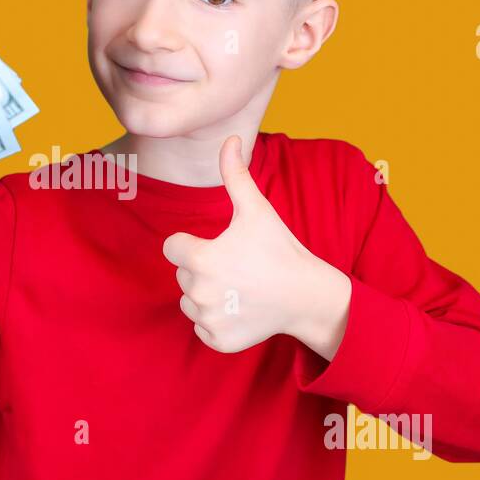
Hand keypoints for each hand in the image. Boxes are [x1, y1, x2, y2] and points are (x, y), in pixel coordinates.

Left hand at [162, 135, 350, 356]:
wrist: (307, 296)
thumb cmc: (279, 249)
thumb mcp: (256, 210)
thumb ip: (235, 175)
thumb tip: (230, 138)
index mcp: (202, 259)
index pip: (172, 247)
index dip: (192, 243)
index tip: (220, 246)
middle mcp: (200, 292)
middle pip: (183, 274)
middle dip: (203, 268)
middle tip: (237, 267)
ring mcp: (208, 320)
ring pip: (189, 302)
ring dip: (207, 295)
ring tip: (239, 287)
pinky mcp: (217, 340)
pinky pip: (201, 327)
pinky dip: (217, 321)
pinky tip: (241, 309)